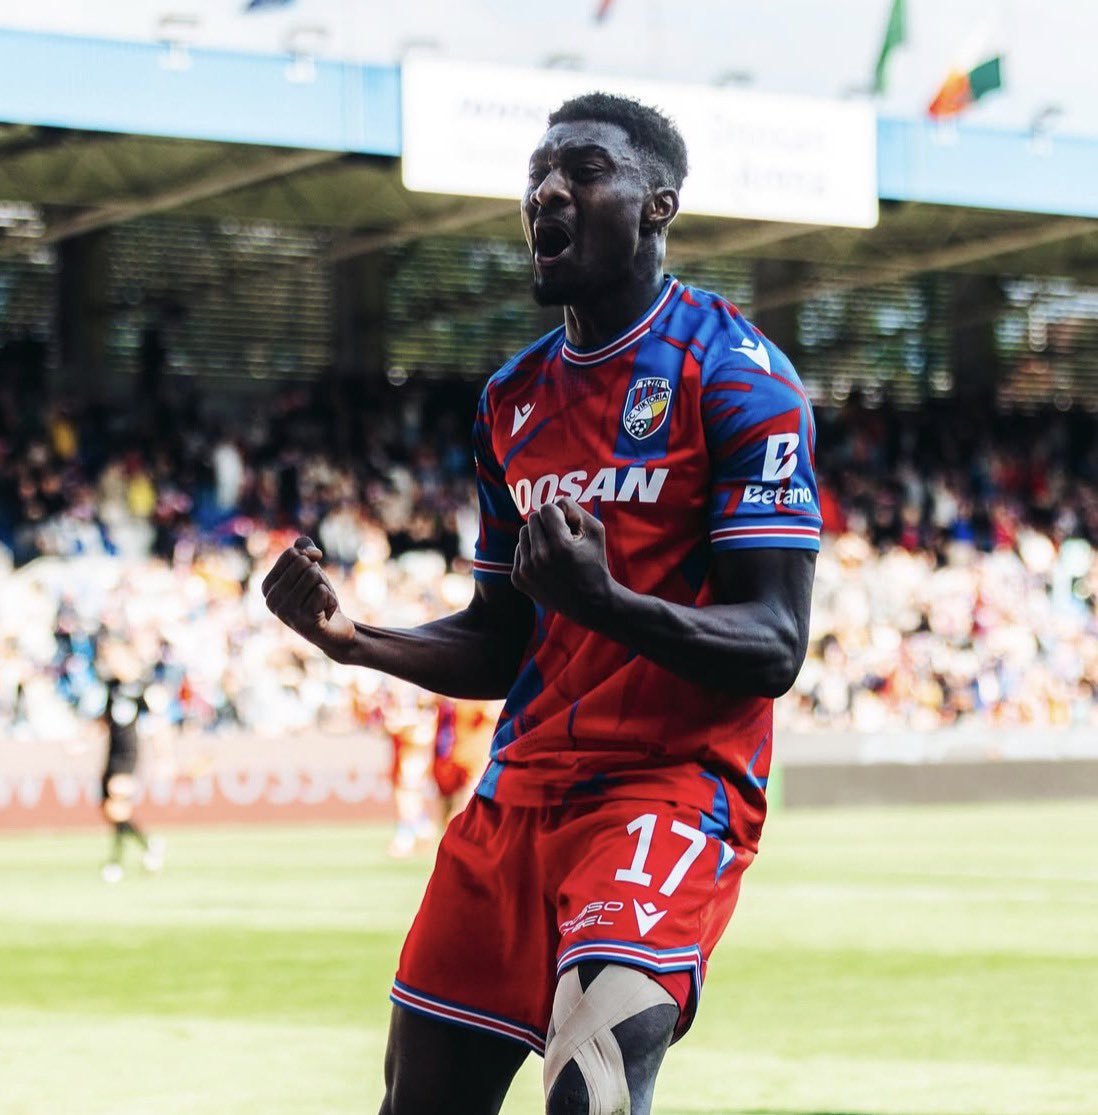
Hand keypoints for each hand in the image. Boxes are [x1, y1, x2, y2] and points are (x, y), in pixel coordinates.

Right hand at [261, 537, 355, 656]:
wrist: (333, 629)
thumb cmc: (318, 597)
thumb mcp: (310, 569)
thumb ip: (304, 549)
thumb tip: (309, 551)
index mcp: (267, 586)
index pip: (291, 553)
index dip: (309, 559)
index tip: (310, 578)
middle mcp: (272, 600)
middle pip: (303, 563)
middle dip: (318, 575)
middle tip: (316, 594)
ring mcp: (285, 612)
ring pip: (313, 576)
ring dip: (324, 588)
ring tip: (320, 604)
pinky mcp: (303, 621)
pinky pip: (322, 592)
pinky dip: (330, 600)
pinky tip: (325, 613)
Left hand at [511, 499, 614, 624]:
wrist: (590, 602)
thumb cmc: (595, 562)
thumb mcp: (595, 530)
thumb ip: (575, 508)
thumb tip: (555, 501)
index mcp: (559, 545)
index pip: (546, 508)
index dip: (559, 513)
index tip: (569, 526)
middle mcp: (539, 558)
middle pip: (532, 519)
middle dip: (547, 523)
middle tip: (562, 538)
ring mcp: (526, 571)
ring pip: (523, 533)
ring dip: (538, 537)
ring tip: (554, 551)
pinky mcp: (518, 579)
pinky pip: (519, 550)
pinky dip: (531, 553)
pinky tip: (546, 564)